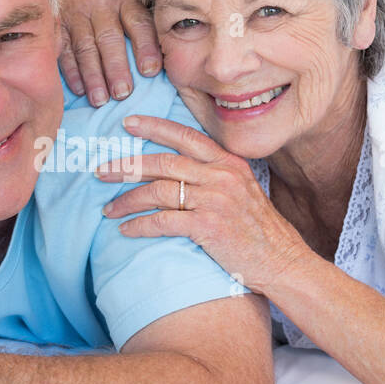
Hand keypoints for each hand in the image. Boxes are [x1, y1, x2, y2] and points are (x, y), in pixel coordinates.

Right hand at [55, 0, 162, 105]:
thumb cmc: (117, 8)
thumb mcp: (136, 5)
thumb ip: (152, 27)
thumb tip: (176, 62)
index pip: (138, 22)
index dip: (145, 47)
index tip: (150, 72)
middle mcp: (101, 0)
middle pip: (110, 37)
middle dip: (117, 68)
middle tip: (123, 94)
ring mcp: (76, 10)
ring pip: (86, 46)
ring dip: (94, 76)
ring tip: (101, 100)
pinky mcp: (58, 23)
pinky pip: (64, 50)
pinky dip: (72, 72)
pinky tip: (80, 90)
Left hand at [95, 115, 310, 293]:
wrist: (282, 260)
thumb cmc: (259, 229)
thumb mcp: (242, 190)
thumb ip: (215, 175)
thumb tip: (178, 171)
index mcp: (228, 162)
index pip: (186, 136)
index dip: (154, 128)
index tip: (128, 123)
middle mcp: (221, 176)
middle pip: (163, 162)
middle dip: (127, 167)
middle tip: (102, 172)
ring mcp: (215, 200)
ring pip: (158, 191)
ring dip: (127, 201)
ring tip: (108, 210)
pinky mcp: (208, 226)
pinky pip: (163, 221)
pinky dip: (140, 225)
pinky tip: (126, 230)